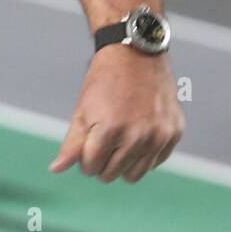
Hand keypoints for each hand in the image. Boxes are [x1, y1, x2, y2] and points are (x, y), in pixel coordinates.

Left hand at [49, 47, 184, 182]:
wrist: (136, 56)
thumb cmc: (103, 84)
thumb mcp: (82, 112)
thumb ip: (71, 144)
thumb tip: (56, 169)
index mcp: (110, 130)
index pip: (90, 166)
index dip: (83, 161)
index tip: (85, 149)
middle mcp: (138, 135)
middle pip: (111, 173)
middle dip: (101, 164)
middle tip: (100, 145)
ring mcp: (159, 135)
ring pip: (134, 174)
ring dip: (121, 166)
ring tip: (117, 145)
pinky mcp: (174, 133)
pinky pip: (155, 162)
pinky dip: (143, 157)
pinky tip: (136, 139)